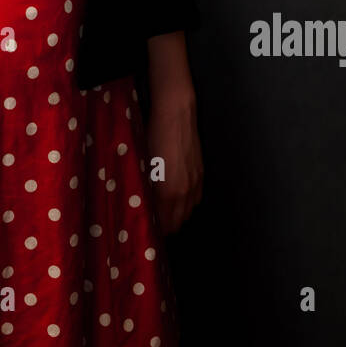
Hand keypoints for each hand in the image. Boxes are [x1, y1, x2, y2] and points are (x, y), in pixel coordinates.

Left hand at [144, 92, 202, 234]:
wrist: (176, 116)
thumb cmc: (154, 137)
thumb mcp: (145, 165)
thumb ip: (147, 189)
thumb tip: (144, 204)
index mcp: (168, 192)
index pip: (165, 225)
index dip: (156, 230)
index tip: (147, 228)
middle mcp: (185, 192)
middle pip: (178, 222)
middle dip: (166, 225)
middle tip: (154, 222)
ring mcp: (196, 183)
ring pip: (189, 211)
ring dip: (178, 214)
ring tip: (165, 210)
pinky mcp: (201, 173)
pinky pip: (196, 198)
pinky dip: (188, 202)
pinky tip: (178, 196)